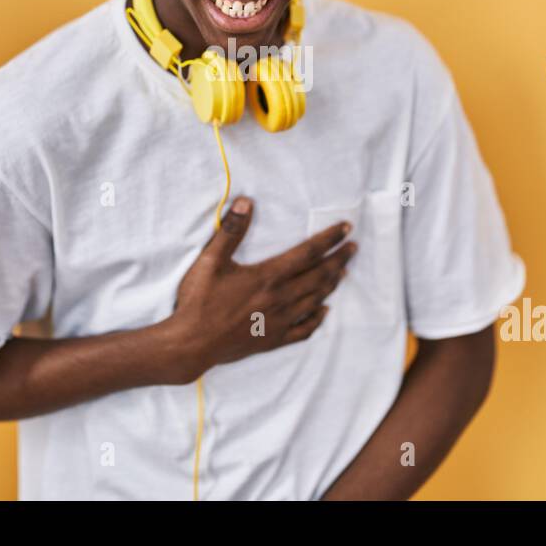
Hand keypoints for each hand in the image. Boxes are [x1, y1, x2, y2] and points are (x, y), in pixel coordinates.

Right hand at [168, 197, 356, 380]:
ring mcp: (279, 321)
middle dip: (338, 260)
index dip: (329, 239)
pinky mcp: (273, 339)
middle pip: (319, 275)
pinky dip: (317, 318)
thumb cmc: (199, 301)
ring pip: (315, 299)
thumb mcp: (211, 260)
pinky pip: (304, 329)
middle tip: (353, 248)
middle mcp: (280, 298)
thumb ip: (231, 231)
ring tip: (342, 272)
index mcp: (268, 276)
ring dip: (331, 284)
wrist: (191, 344)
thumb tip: (246, 202)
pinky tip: (323, 311)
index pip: (308, 253)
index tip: (346, 228)